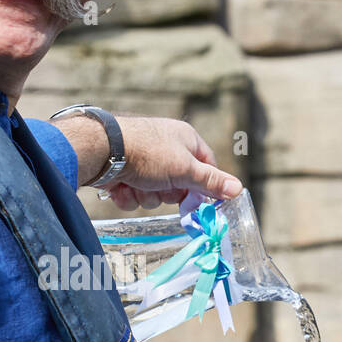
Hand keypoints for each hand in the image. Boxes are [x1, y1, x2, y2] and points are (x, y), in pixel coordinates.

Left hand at [104, 115, 242, 211]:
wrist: (103, 151)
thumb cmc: (149, 154)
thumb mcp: (185, 169)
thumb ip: (211, 181)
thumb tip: (238, 189)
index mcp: (186, 140)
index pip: (206, 167)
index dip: (202, 186)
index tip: (196, 202)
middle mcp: (166, 148)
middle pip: (179, 186)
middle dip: (166, 193)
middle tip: (160, 186)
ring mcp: (144, 160)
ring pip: (154, 194)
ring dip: (145, 195)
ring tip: (135, 183)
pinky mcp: (124, 172)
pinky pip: (134, 194)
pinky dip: (127, 194)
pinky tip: (120, 185)